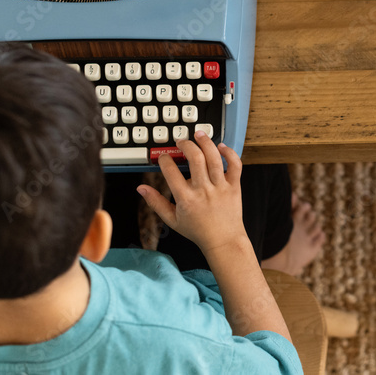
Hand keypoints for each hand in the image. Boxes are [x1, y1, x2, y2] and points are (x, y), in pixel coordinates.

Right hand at [137, 130, 246, 254]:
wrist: (224, 240)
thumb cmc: (198, 231)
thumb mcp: (172, 220)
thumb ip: (156, 202)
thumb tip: (140, 188)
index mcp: (186, 199)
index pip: (171, 172)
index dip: (164, 160)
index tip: (163, 156)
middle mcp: (203, 190)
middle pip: (195, 159)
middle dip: (186, 145)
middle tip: (181, 141)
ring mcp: (220, 187)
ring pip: (214, 158)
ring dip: (206, 142)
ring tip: (199, 134)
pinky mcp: (234, 186)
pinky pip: (235, 165)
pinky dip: (229, 153)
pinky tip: (221, 147)